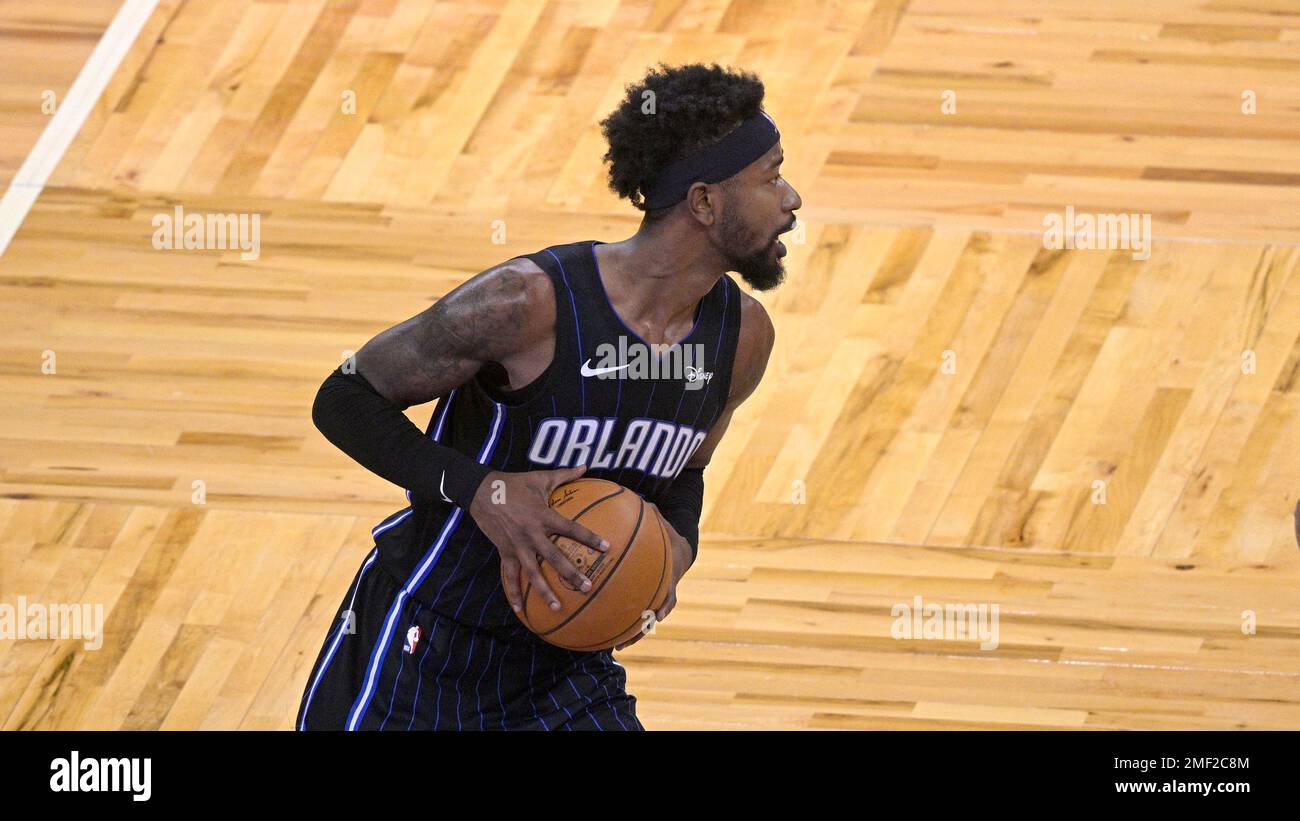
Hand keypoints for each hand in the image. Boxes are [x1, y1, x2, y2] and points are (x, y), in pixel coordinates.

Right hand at [469, 464, 608, 614]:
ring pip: (532, 572)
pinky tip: (520, 611)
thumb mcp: (540, 478)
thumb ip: (565, 475)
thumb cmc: (514, 484)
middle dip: (571, 573)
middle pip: (554, 557)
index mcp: (543, 515)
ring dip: (544, 590)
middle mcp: (531, 533)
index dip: (589, 538)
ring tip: (557, 607)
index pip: (571, 529)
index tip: (607, 548)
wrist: (481, 491)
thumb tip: (585, 466)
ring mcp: (517, 545)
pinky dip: (513, 594)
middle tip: (587, 586)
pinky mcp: (504, 552)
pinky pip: (509, 576)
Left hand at [614, 502, 691, 650]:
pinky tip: (601, 627)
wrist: (679, 550)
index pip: (668, 594)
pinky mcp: (644, 599)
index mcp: (667, 577)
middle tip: (626, 642)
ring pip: (643, 622)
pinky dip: (620, 622)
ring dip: (631, 635)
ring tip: (616, 647)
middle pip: (652, 617)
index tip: (656, 617)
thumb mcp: (662, 524)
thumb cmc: (666, 535)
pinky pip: (632, 612)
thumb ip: (653, 515)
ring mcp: (654, 599)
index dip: (663, 606)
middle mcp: (661, 593)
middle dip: (640, 630)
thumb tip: (644, 501)